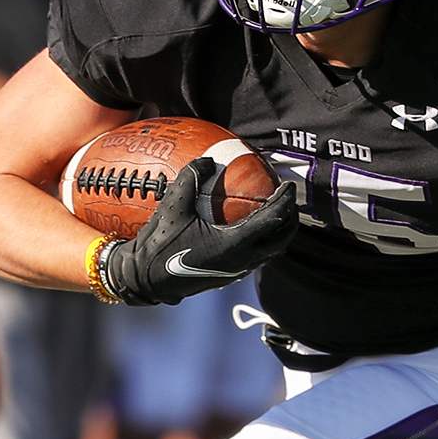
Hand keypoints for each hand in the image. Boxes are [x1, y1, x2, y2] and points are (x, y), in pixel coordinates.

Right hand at [102, 157, 298, 305]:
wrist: (146, 279)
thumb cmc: (159, 244)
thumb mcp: (173, 206)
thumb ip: (191, 178)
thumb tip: (208, 159)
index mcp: (234, 244)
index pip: (272, 220)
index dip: (285, 201)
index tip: (288, 185)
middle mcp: (242, 260)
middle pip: (282, 239)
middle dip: (291, 218)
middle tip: (288, 198)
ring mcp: (237, 271)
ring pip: (272, 251)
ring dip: (280, 231)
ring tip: (277, 211)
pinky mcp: (230, 275)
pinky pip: (258, 256)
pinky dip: (264, 240)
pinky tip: (253, 226)